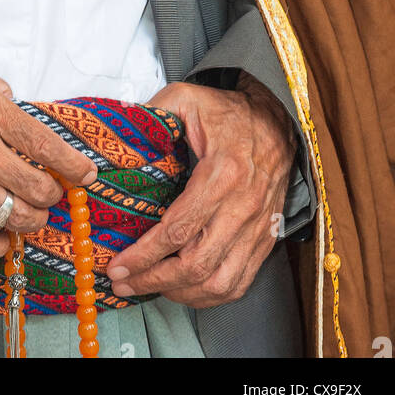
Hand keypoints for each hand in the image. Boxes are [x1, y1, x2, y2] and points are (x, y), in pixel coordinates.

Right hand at [0, 49, 96, 257]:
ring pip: (16, 217)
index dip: (74, 165)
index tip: (86, 174)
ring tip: (31, 214)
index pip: (46, 144)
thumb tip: (10, 98)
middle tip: (51, 192)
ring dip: (31, 220)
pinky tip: (3, 238)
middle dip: (53, 195)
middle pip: (38, 188)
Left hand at [105, 76, 296, 306]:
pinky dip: (208, 295)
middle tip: (122, 282)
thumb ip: (153, 111)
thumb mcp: (187, 99)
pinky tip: (182, 289)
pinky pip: (239, 282)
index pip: (179, 230)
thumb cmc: (229, 113)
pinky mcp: (264, 240)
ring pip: (218, 282)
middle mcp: (243, 208)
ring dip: (179, 293)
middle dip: (153, 279)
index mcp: (222, 175)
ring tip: (148, 287)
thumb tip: (118, 126)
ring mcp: (257, 229)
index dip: (144, 254)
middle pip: (196, 265)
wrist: (277, 122)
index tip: (117, 265)